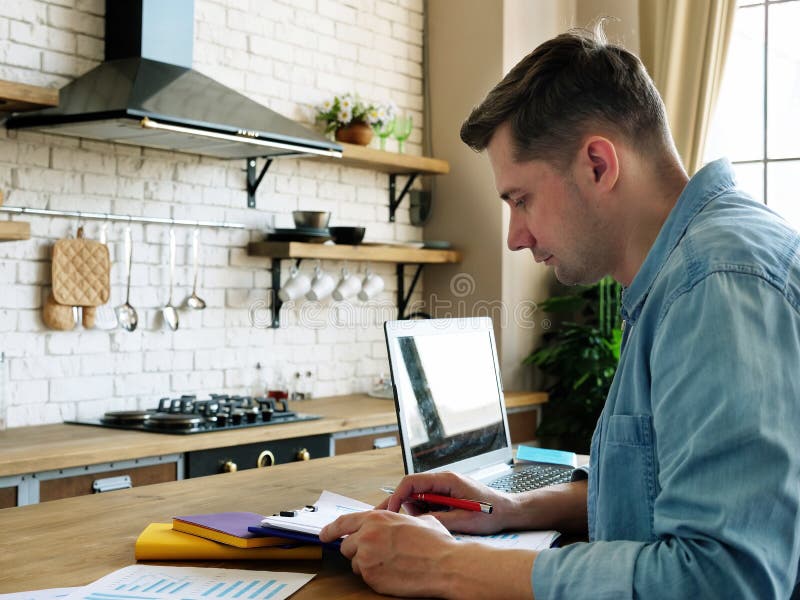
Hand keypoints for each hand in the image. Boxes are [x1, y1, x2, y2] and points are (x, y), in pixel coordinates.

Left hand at [319, 509, 456, 596]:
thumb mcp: (416, 520)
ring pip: (355, 564)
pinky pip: (365, 578)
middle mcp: (368, 536)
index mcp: (377, 518)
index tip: (324, 535)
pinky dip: (375, 577)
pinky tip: (393, 572)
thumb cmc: (436, 543)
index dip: (330, 530)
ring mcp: (368, 558)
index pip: (343, 523)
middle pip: (346, 546)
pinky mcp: (372, 577)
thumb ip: (396, 520)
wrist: (445, 565)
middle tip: (375, 554)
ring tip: (390, 563)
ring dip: (367, 565)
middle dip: (357, 551)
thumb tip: (395, 522)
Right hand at [377, 471, 517, 534]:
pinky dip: (427, 514)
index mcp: (447, 480)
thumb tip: (414, 523)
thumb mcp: (463, 520)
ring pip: (418, 498)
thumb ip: (437, 519)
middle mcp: (443, 480)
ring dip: (417, 512)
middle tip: (394, 522)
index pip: (412, 482)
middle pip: (411, 489)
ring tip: (432, 524)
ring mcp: (445, 487)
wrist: (509, 511)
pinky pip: (428, 503)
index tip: (389, 512)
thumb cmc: (491, 513)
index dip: (397, 496)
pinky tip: (438, 523)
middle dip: (403, 506)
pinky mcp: (447, 495)